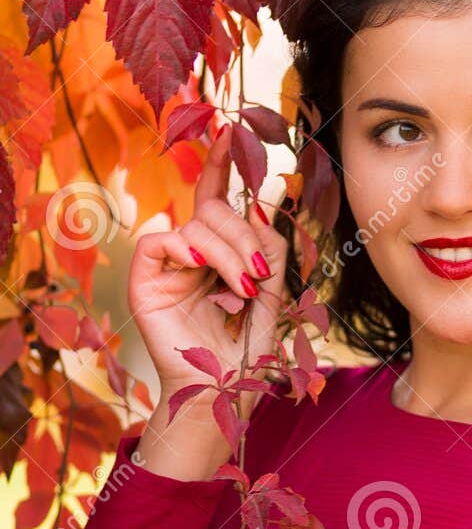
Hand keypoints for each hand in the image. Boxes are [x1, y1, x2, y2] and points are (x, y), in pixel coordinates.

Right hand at [128, 122, 287, 404]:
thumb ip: (267, 255)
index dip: (221, 169)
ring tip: (243, 289)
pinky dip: (187, 249)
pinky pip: (160, 241)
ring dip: (228, 253)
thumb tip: (264, 208)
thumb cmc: (245, 355)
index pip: (217, 203)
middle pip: (216, 213)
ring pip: (197, 227)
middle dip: (245, 237)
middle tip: (258, 275)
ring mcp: (166, 268)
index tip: (230, 134)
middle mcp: (190, 257)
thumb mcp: (270, 298)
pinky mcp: (144, 283)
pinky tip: (201, 270)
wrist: (220, 394)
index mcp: (218, 257)